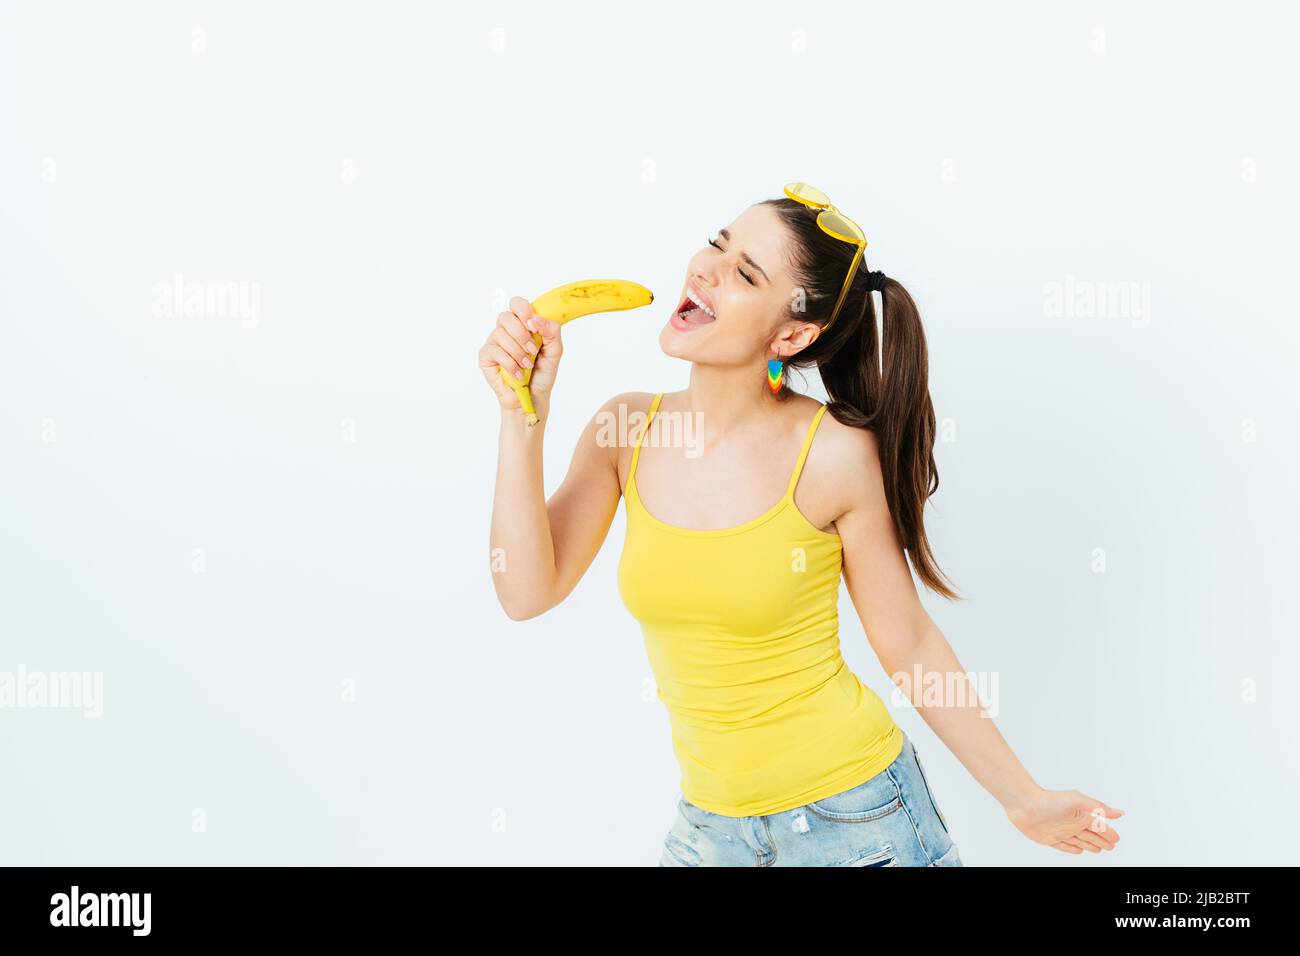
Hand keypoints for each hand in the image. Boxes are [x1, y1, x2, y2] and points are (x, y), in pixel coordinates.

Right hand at [478, 295, 562, 414]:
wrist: (533, 397)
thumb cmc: (542, 373)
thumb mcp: (555, 351)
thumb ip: (552, 332)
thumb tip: (537, 319)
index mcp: (522, 324)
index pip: (517, 304)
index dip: (524, 311)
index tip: (533, 325)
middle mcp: (506, 330)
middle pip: (505, 317)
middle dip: (521, 334)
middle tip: (533, 350)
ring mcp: (494, 342)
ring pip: (500, 335)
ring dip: (518, 352)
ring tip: (527, 366)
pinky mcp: (486, 356)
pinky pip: (496, 352)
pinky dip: (510, 364)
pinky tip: (518, 374)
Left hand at [1005, 788, 1123, 854]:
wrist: (1024, 804)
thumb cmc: (1050, 800)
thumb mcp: (1078, 801)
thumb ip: (1098, 808)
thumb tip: (1120, 813)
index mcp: (1081, 815)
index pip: (1099, 827)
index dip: (1108, 833)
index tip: (1117, 839)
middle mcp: (1072, 823)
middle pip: (1091, 835)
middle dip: (1102, 841)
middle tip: (1111, 846)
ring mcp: (1061, 831)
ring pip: (1080, 841)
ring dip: (1090, 845)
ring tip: (1099, 849)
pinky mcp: (1049, 838)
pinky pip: (1064, 846)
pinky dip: (1072, 849)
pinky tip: (1078, 851)